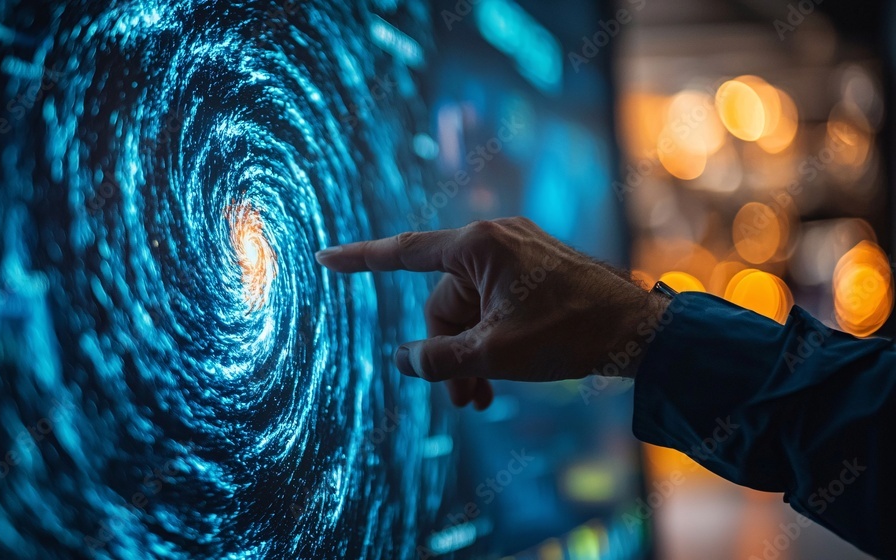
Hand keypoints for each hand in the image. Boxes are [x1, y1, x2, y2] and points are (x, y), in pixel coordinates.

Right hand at [315, 217, 668, 409]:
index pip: (404, 253)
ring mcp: (516, 255)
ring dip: (470, 355)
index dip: (361, 259)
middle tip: (461, 399)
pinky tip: (495, 381)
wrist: (639, 331)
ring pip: (470, 311)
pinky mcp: (534, 271)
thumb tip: (404, 360)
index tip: (325, 257)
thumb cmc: (568, 333)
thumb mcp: (494, 353)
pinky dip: (490, 339)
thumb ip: (440, 359)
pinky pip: (494, 306)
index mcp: (478, 246)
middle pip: (443, 303)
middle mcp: (493, 241)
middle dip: (448, 352)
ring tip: (479, 399)